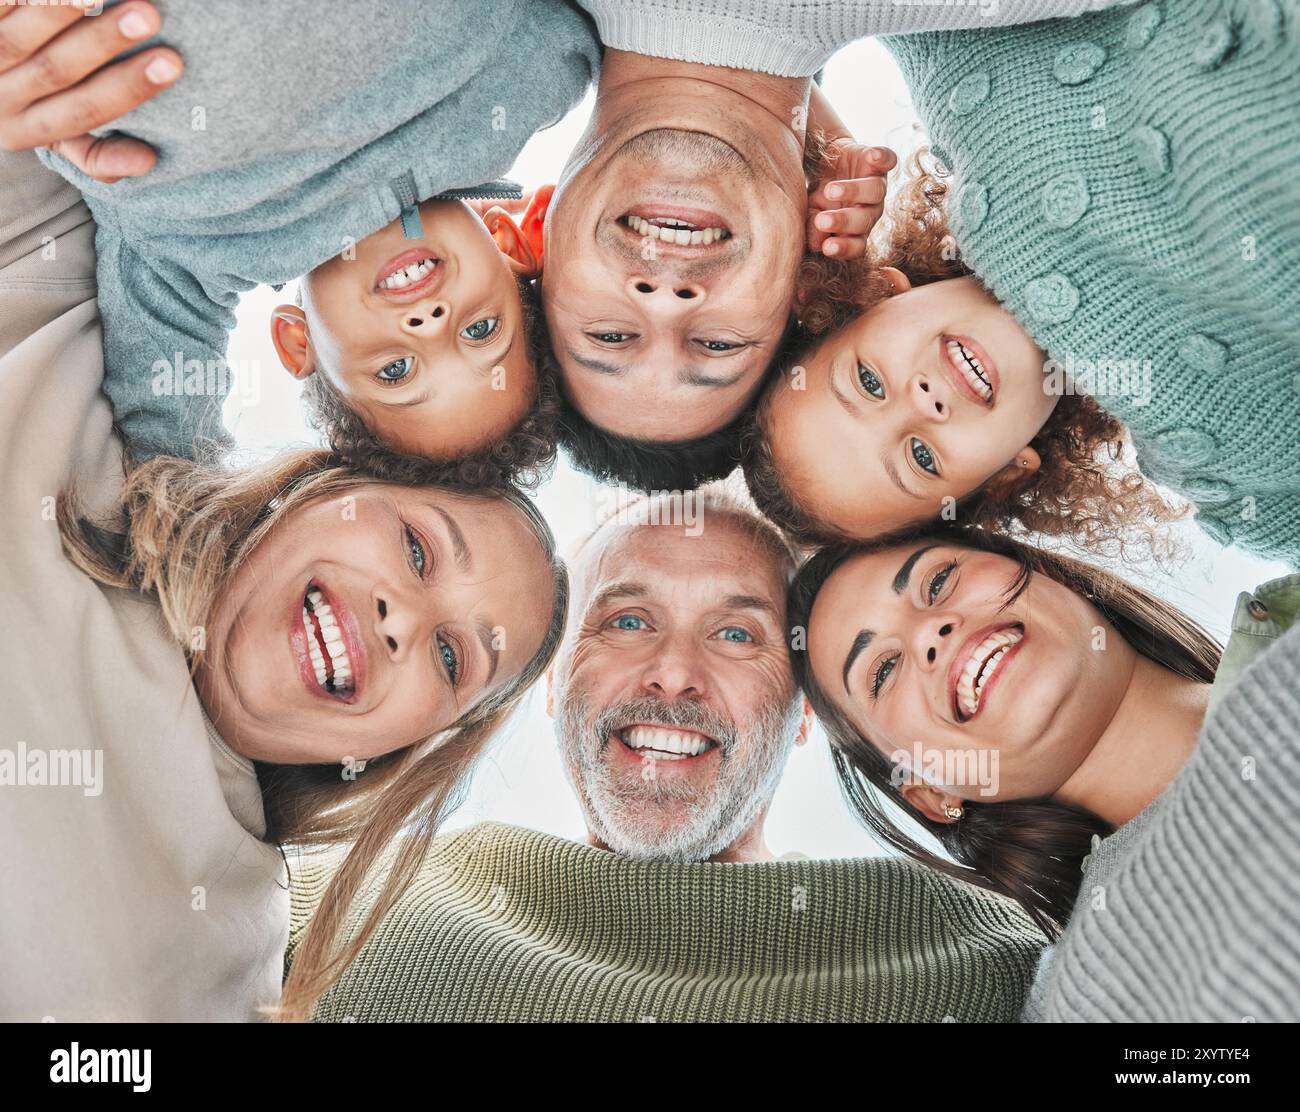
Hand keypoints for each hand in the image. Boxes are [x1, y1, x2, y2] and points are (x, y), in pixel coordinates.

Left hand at [0, 0, 181, 182]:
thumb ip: (99, 157)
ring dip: (59, 10)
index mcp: (27, 131)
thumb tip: (148, 160)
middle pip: (56, 71)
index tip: (172, 65)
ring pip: (18, 38)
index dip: (129, 90)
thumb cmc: (29, 105)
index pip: (86, 112)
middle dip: (104, 43)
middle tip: (147, 17)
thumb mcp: (57, 141)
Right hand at [807, 139, 896, 258]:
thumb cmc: (822, 196)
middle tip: (822, 221)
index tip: (827, 248)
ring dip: (854, 191)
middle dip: (844, 221)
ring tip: (830, 190)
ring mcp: (876, 186)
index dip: (845, 248)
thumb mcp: (813, 211)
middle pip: (865, 220)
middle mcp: (870, 211)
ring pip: (876, 192)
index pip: (856, 246)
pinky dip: (882, 157)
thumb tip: (815, 245)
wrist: (828, 162)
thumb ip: (813, 227)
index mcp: (856, 230)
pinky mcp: (879, 162)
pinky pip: (888, 160)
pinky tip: (873, 156)